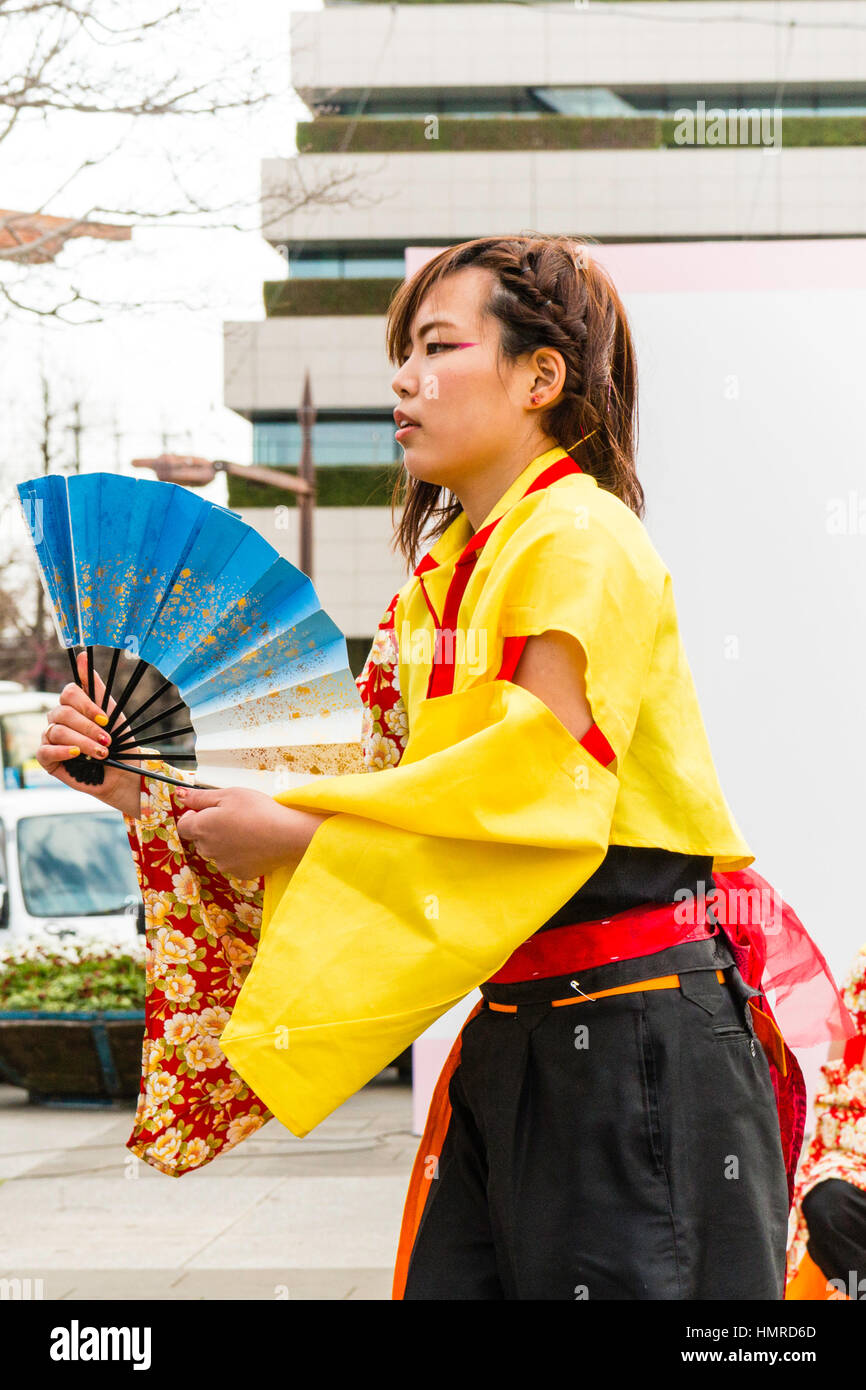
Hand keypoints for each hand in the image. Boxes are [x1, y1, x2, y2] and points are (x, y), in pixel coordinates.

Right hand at [36, 651, 141, 816]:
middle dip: (87, 726)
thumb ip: (96, 687)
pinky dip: (62, 751)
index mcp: (73, 705)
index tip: (106, 719)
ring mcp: (51, 739)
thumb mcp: (112, 712)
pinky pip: (45, 751)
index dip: (87, 705)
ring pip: (56, 731)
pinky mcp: (48, 760)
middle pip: (62, 712)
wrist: (124, 772)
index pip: (69, 693)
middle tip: (107, 739)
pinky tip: (78, 755)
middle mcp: (59, 719)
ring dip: (81, 741)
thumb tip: (81, 655)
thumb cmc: (119, 742)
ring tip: (101, 752)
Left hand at [175, 785, 331, 879]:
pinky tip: (253, 843)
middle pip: (200, 839)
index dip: (193, 816)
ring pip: (216, 852)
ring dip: (224, 843)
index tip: (207, 810)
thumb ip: (200, 797)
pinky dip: (239, 854)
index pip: (183, 826)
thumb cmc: (259, 811)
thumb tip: (180, 795)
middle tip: (233, 817)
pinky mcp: (239, 873)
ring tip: (247, 830)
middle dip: (210, 829)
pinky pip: (232, 862)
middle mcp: (208, 849)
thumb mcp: (229, 794)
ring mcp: (223, 864)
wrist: (287, 835)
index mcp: (202, 828)